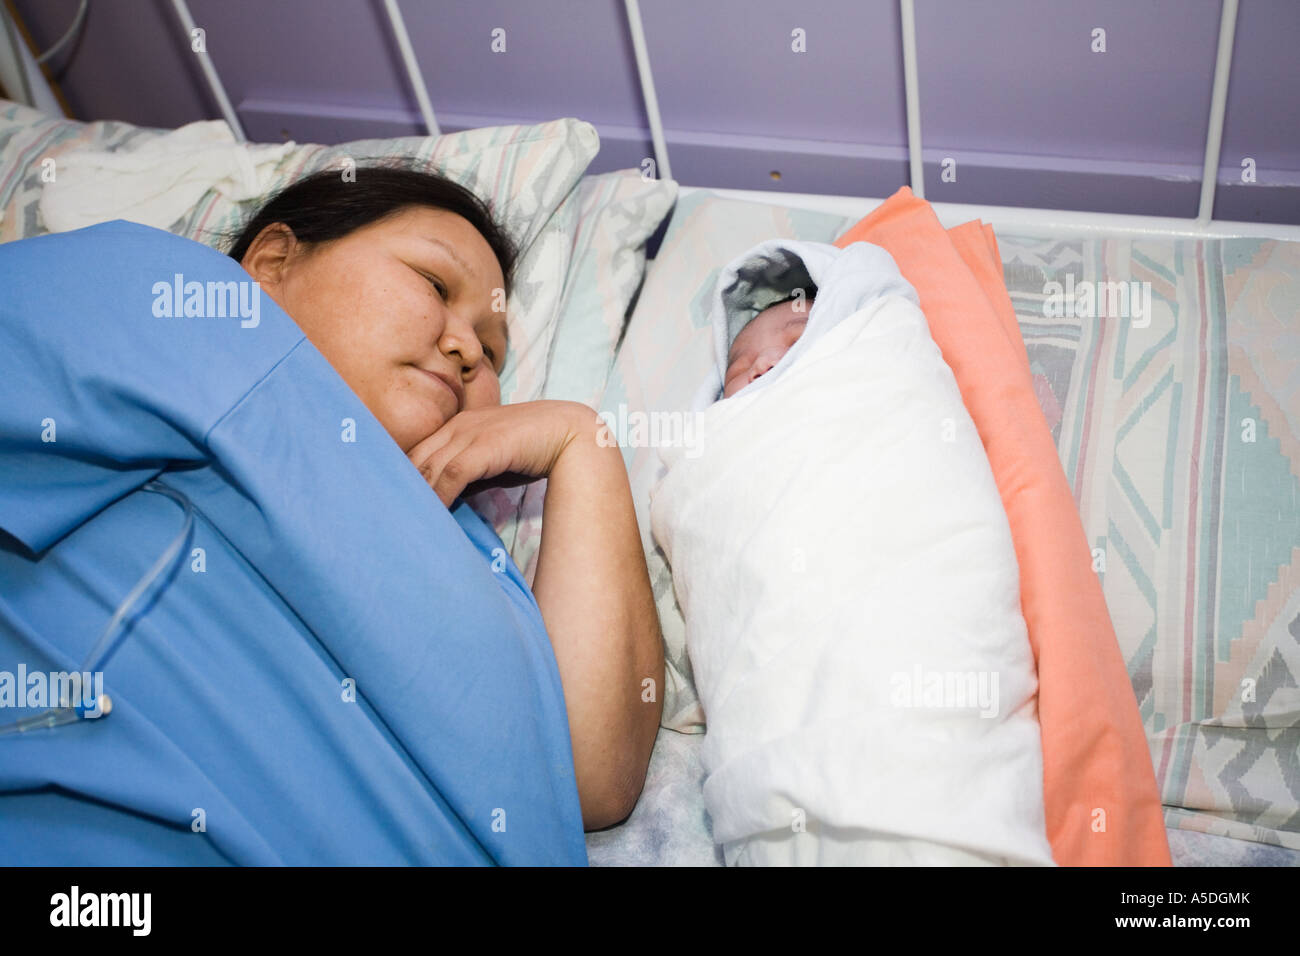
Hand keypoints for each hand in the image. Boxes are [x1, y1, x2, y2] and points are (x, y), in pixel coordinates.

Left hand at [405, 400, 596, 507]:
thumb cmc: (532, 451)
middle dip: (397, 488)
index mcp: (458, 425)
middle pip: (415, 459)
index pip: (417, 452)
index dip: (400, 478)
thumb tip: (445, 502)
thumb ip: (468, 476)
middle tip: (382, 518)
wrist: (570, 432)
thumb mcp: (492, 462)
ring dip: (414, 497)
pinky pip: (451, 473)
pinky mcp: (485, 444)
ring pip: (429, 467)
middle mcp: (459, 425)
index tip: (388, 503)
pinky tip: (431, 515)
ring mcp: (471, 432)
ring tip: (401, 523)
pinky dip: (438, 495)